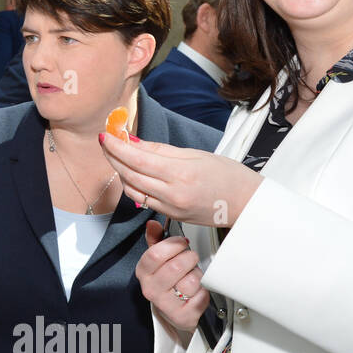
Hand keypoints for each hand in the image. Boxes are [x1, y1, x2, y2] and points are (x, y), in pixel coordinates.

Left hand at [99, 134, 261, 226]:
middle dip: (113, 157)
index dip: (117, 147)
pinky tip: (131, 173)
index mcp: (181, 174)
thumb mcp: (195, 154)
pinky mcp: (170, 216)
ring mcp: (170, 208)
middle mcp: (173, 194)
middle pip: (130, 175)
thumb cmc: (228, 175)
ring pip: (132, 190)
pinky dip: (133, 186)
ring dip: (120, 172)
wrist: (247, 204)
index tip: (104, 136)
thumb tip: (134, 141)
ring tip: (116, 155)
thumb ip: (160, 150)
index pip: (137, 159)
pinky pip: (143, 200)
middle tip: (105, 142)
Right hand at [136, 220, 209, 337]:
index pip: (156, 254)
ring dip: (197, 276)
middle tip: (190, 261)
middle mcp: (151, 289)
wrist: (175, 314)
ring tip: (192, 278)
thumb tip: (152, 224)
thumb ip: (156, 240)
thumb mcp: (159, 262)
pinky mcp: (182, 316)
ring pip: (191, 281)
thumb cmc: (168, 284)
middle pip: (176, 266)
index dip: (174, 245)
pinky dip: (203, 292)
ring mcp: (165, 304)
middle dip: (189, 259)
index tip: (181, 243)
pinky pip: (201, 296)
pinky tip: (196, 293)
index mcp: (143, 272)